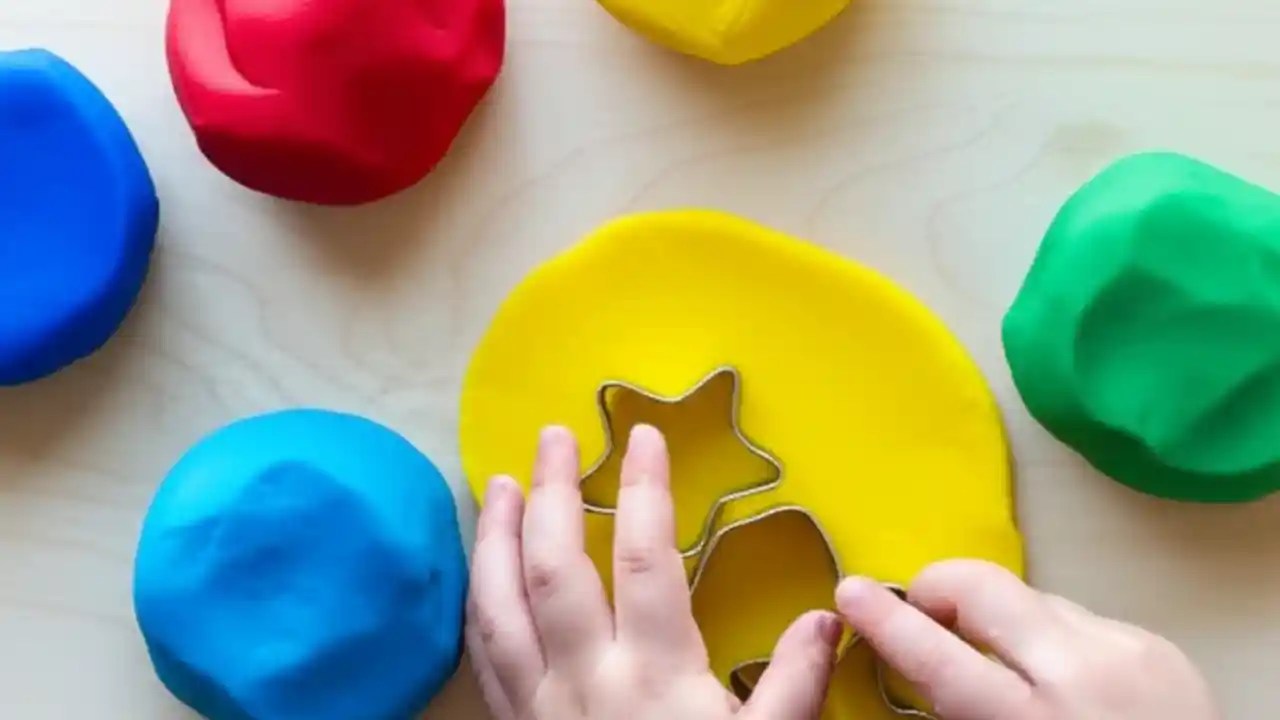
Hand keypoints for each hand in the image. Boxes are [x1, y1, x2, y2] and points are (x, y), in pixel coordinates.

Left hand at [466, 425, 843, 719]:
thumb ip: (796, 687)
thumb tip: (832, 615)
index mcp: (653, 675)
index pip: (641, 558)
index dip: (642, 490)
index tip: (643, 437)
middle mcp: (583, 679)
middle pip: (552, 567)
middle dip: (550, 491)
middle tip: (554, 435)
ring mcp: (537, 705)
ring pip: (497, 604)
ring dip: (495, 536)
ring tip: (498, 480)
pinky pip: (482, 653)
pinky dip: (478, 599)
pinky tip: (483, 570)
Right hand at [837, 561, 1220, 719]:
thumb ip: (962, 713)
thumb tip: (922, 669)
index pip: (936, 655)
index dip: (885, 620)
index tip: (851, 592)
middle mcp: (1078, 675)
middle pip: (981, 589)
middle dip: (938, 588)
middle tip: (923, 611)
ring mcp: (1123, 649)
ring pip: (1031, 599)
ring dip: (1005, 621)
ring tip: (1009, 664)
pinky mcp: (1156, 643)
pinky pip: (1081, 619)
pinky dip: (1059, 640)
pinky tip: (1069, 680)